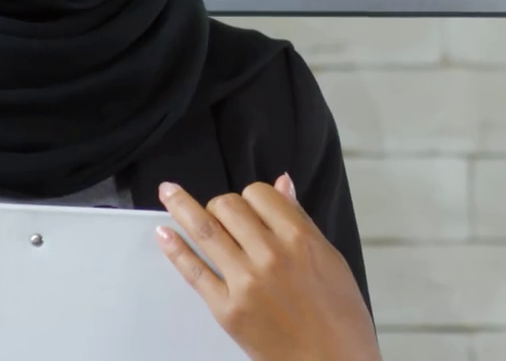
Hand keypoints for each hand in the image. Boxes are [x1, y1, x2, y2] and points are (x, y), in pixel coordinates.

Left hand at [156, 175, 379, 360]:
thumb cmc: (340, 319)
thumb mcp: (331, 260)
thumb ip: (301, 220)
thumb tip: (282, 185)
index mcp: (300, 239)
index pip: (260, 194)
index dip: (252, 197)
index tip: (250, 206)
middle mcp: (270, 255)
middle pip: (229, 206)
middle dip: (222, 205)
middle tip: (221, 216)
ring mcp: (246, 283)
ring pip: (206, 230)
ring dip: (181, 207)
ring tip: (168, 193)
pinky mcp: (227, 310)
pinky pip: (194, 272)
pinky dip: (176, 250)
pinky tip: (165, 235)